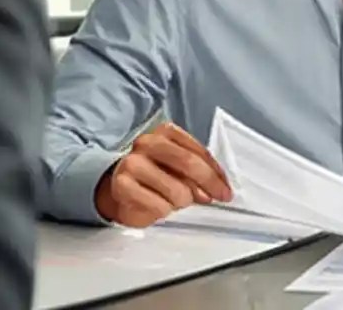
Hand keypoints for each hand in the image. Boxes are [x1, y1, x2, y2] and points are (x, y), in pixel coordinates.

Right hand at [94, 122, 233, 227]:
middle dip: (209, 185)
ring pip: (177, 190)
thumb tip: (219, 188)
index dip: (216, 173)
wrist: (116, 190)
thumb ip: (198, 172)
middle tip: (216, 199)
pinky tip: (157, 206)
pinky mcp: (122, 184)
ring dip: (182, 201)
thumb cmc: (153, 178)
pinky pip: (159, 205)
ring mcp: (132, 162)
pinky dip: (164, 210)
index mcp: (165, 133)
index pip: (199, 152)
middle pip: (189, 164)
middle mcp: (147, 143)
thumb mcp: (178, 169)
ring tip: (173, 201)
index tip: (226, 190)